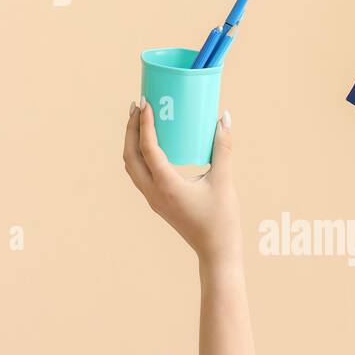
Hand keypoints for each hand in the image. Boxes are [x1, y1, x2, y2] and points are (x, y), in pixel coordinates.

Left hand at [123, 99, 239, 266]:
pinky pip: (140, 174)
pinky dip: (139, 154)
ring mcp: (153, 198)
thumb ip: (223, 147)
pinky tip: (152, 144)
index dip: (144, 123)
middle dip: (130, 128)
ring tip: (140, 120)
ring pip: (131, 166)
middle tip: (139, 105)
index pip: (148, 148)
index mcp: (166, 185)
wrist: (216, 251)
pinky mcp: (157, 202)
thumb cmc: (222, 219)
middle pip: (130, 155)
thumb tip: (223, 118)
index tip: (145, 103)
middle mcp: (153, 192)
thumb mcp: (224, 181)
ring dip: (132, 141)